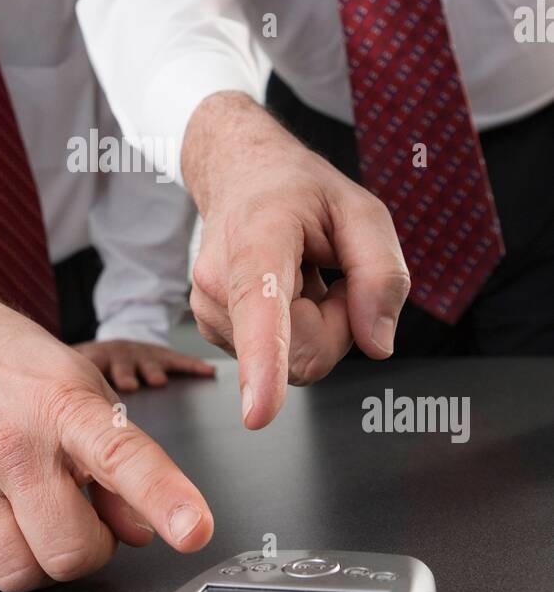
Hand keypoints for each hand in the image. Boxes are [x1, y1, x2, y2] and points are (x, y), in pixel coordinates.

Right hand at [0, 273, 213, 591]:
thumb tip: (140, 532)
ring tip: (42, 523)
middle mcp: (13, 443)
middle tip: (87, 519)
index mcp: (65, 407)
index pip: (122, 457)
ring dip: (43, 565)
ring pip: (20, 574)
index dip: (163, 497)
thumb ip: (122, 463)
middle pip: (69, 549)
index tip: (194, 530)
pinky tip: (4, 533)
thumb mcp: (89, 395)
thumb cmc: (25, 372)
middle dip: (91, 550)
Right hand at [181, 92, 410, 430]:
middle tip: (329, 275)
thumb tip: (377, 345)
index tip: (258, 413)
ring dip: (318, 327)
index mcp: (257, 240)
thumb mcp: (362, 211)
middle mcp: (219, 282)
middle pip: (306, 356)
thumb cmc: (300, 194)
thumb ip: (382, 275)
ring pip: (295, 364)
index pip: (261, 307)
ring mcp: (209, 311)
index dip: (263, 363)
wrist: (240, 177)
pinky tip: (286, 291)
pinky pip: (281, 362)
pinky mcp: (214, 331)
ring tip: (302, 276)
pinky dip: (299, 333)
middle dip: (338, 326)